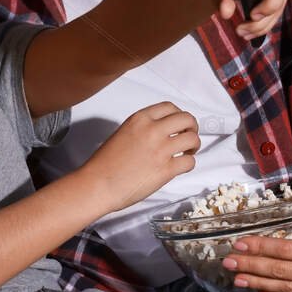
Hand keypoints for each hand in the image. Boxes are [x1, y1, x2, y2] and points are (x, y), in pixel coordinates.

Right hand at [79, 102, 199, 211]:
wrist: (98, 184)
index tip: (179, 124)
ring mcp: (161, 149)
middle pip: (187, 119)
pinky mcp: (166, 169)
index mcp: (140, 119)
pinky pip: (189, 162)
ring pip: (192, 139)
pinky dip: (188, 163)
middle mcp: (152, 130)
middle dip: (192, 128)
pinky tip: (179, 167)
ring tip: (186, 152)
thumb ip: (143, 129)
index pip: (170, 107)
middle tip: (188, 137)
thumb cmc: (105, 163)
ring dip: (193, 145)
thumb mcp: (123, 133)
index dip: (179, 115)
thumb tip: (162, 132)